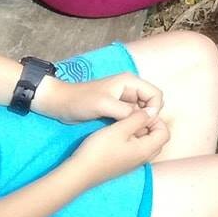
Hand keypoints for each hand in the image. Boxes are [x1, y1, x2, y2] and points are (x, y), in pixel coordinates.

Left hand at [34, 72, 163, 124]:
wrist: (61, 104)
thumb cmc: (81, 101)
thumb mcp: (104, 105)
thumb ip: (126, 111)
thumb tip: (146, 118)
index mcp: (131, 82)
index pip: (156, 94)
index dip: (154, 110)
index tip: (143, 124)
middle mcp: (131, 89)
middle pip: (151, 103)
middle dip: (148, 117)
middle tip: (137, 131)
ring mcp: (125, 99)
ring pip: (142, 112)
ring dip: (140, 122)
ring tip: (130, 134)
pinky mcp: (118, 109)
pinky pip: (132, 117)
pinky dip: (132, 125)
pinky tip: (124, 133)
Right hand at [68, 111, 169, 183]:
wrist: (80, 172)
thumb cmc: (99, 149)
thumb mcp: (119, 129)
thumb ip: (138, 119)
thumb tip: (152, 112)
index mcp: (146, 150)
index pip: (165, 133)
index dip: (157, 120)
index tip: (141, 114)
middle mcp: (143, 159)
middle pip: (158, 139)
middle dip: (150, 126)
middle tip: (135, 118)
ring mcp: (133, 164)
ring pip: (146, 145)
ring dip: (141, 133)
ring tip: (125, 125)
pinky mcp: (124, 165)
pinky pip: (136, 150)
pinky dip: (133, 140)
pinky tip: (118, 135)